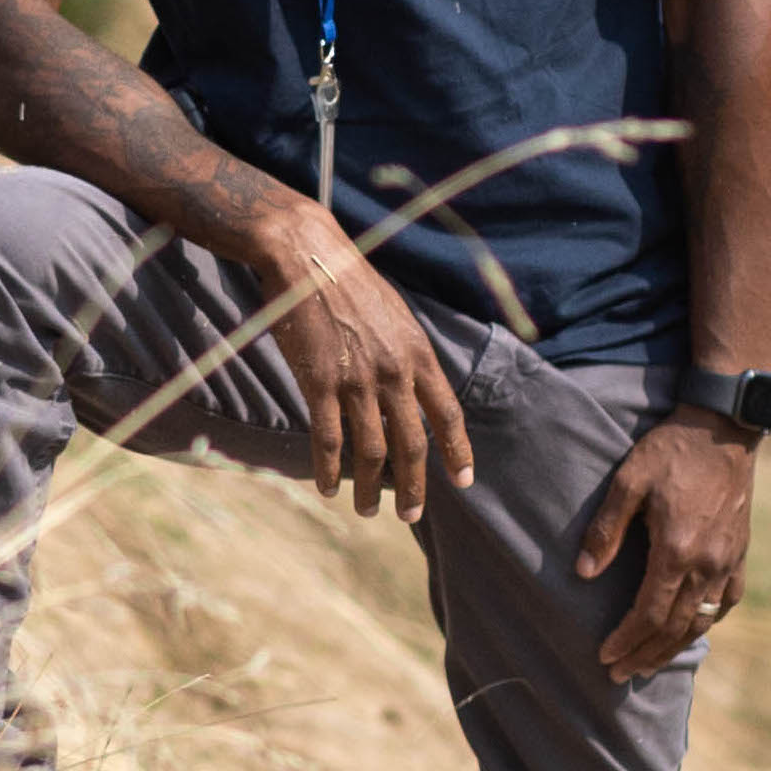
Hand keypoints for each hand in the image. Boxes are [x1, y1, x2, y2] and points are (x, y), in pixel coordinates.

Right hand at [218, 193, 472, 519]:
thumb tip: (409, 388)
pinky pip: (328, 439)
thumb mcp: (394, 314)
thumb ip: (405, 354)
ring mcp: (357, 380)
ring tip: (365, 510)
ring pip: (371, 451)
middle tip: (412, 516)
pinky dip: (330, 469)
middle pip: (412, 444)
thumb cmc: (347, 279)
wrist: (307, 254)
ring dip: (370, 488)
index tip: (463, 480)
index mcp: (418, 353)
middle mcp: (395, 371)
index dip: (457, 451)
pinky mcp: (319, 383)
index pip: (449, 414)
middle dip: (415, 486)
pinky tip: (329, 486)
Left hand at [576, 406, 759, 681]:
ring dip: (673, 647)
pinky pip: (727, 602)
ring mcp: (729, 561)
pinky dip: (707, 622)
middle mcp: (708, 564)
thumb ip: (605, 529)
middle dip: (645, 654)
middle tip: (618, 674)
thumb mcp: (629, 480)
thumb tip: (583, 573)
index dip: (626, 639)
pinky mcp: (741, 553)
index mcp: (677, 550)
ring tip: (648, 663)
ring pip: (701, 621)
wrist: (723, 430)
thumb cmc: (671, 451)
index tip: (605, 656)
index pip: (649, 613)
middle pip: (675, 627)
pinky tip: (692, 630)